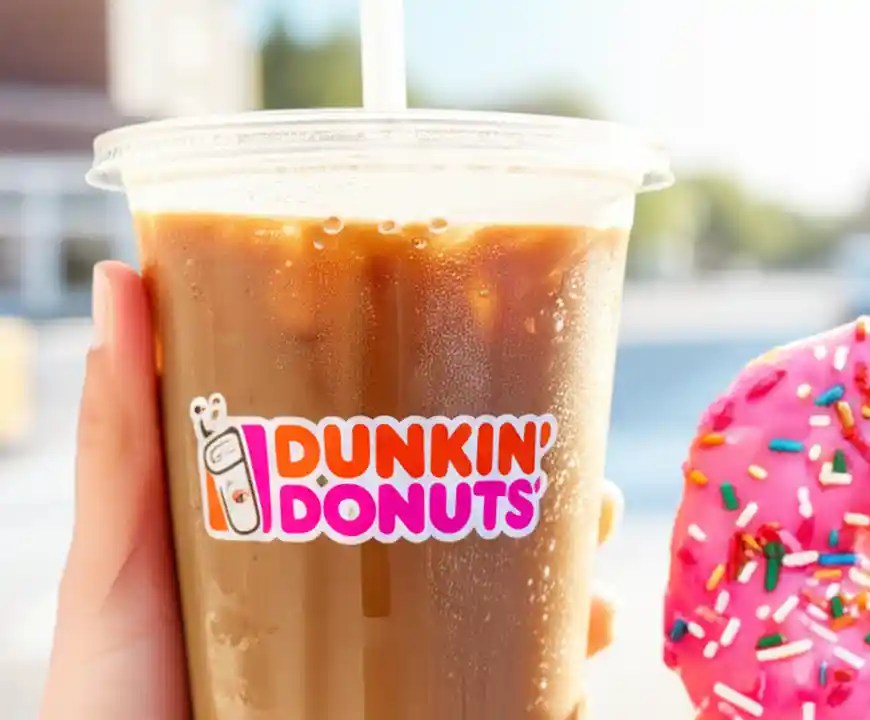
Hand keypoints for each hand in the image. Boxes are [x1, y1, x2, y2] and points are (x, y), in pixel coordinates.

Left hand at [40, 261, 622, 718]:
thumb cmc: (106, 693)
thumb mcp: (116, 559)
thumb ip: (122, 434)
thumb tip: (120, 278)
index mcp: (318, 547)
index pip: (422, 478)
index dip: (490, 440)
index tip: (541, 402)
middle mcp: (372, 611)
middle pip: (492, 550)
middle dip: (564, 524)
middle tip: (599, 505)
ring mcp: (401, 677)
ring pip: (520, 634)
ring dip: (579, 613)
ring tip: (600, 611)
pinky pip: (511, 709)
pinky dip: (556, 695)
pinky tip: (574, 688)